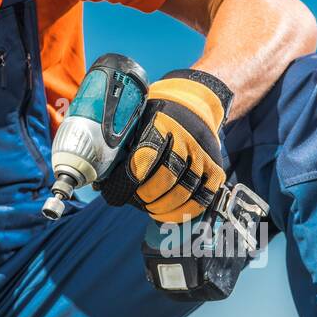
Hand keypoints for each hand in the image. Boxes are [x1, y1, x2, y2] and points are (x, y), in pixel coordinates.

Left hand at [98, 68, 232, 222]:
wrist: (195, 103)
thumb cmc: (157, 116)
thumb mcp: (139, 119)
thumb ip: (123, 145)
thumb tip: (100, 178)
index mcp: (162, 123)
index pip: (144, 158)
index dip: (127, 181)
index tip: (114, 193)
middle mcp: (187, 138)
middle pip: (166, 178)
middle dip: (145, 196)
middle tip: (135, 200)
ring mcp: (204, 155)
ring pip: (185, 191)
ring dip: (163, 207)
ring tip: (149, 208)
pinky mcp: (216, 169)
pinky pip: (203, 198)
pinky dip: (184, 211)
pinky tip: (168, 213)